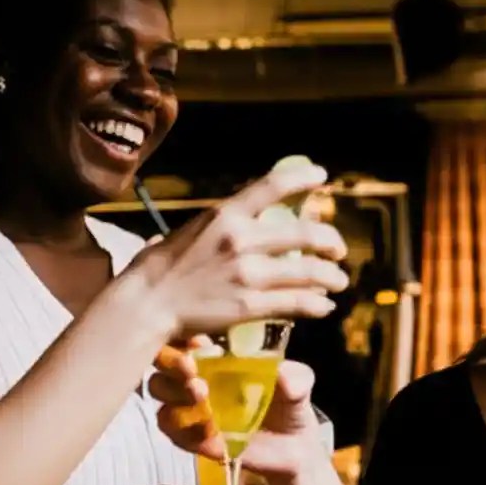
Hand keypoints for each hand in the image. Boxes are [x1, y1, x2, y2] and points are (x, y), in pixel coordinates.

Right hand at [124, 163, 349, 336]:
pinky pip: (296, 303)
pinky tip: (324, 306)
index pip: (272, 186)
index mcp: (224, 213)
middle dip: (330, 242)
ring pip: (308, 272)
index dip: (303, 178)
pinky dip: (317, 305)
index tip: (322, 178)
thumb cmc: (162, 268)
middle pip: (305, 234)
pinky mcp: (249, 305)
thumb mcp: (192, 230)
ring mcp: (246, 273)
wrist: (146, 303)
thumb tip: (245, 218)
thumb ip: (223, 224)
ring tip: (339, 282)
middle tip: (338, 250)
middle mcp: (240, 238)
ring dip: (331, 277)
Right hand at [150, 348, 324, 478]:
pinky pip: (173, 432)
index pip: (192, 338)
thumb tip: (282, 374)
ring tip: (202, 400)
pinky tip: (212, 437)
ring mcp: (191, 405)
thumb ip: (295, 378)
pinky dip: (187, 433)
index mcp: (220, 355)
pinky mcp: (191, 436)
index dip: (189, 339)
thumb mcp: (300, 386)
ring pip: (160, 393)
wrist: (292, 451)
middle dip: (172, 365)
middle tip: (192, 373)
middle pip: (165, 362)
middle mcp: (198, 375)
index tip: (200, 345)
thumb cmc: (290, 405)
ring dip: (176, 396)